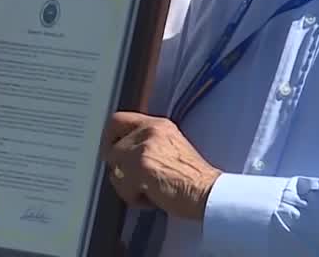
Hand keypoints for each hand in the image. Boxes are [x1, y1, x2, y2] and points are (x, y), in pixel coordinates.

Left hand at [101, 112, 221, 221]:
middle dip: (117, 168)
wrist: (208, 193)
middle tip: (131, 181)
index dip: (109, 139)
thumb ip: (147, 145)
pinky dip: (133, 197)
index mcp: (158, 125)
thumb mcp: (171, 148)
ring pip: (114, 168)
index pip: (118, 120)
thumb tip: (121, 157)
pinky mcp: (141, 164)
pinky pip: (122, 184)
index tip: (111, 155)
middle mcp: (150, 130)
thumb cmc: (193, 180)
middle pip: (111, 148)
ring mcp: (144, 146)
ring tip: (148, 192)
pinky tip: (152, 199)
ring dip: (127, 186)